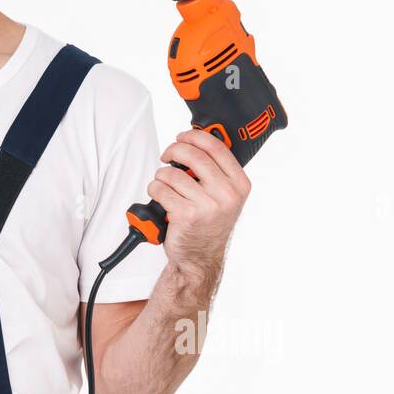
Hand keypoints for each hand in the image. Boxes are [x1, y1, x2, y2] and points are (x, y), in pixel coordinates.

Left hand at [148, 128, 250, 278]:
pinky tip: (161, 199)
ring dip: (161, 176)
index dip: (194, 136)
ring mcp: (207, 205)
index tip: (182, 137)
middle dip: (173, 150)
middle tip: (167, 156)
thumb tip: (194, 142)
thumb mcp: (225, 197)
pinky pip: (161, 189)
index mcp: (239, 185)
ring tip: (165, 186)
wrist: (199, 258)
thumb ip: (217, 171)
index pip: (216, 147)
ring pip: (172, 173)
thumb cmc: (209, 225)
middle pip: (192, 154)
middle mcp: (226, 194)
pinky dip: (155, 190)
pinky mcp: (186, 215)